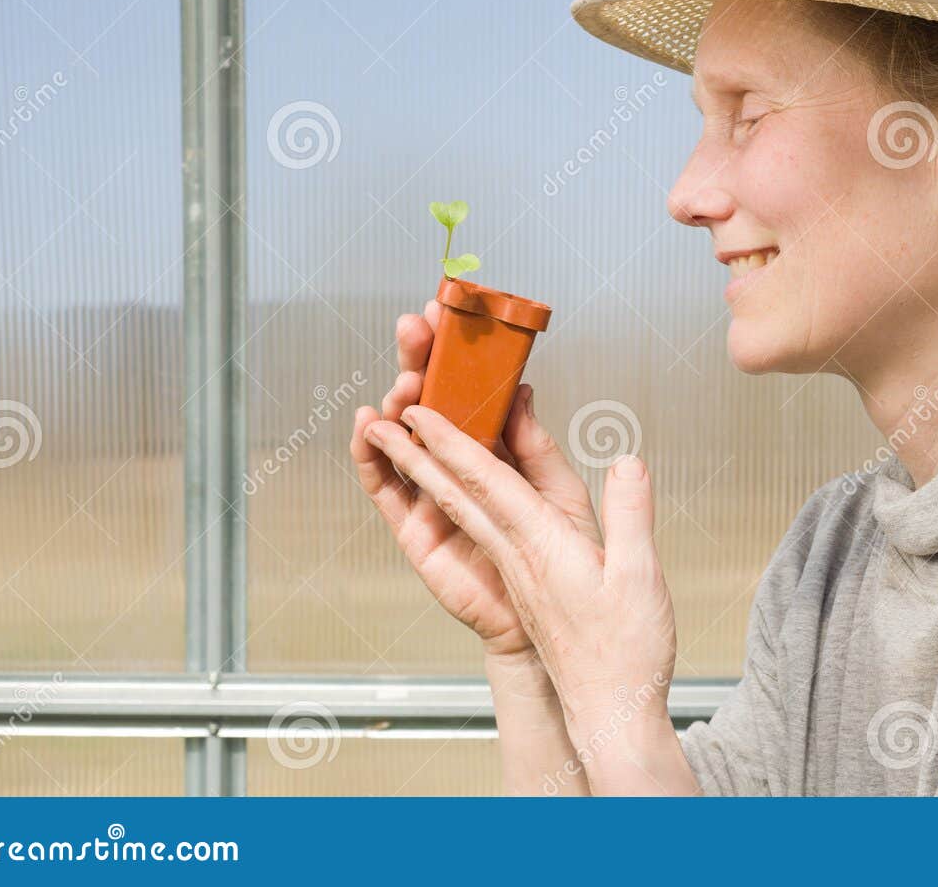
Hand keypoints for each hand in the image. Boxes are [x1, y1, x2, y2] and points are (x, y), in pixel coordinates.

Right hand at [349, 303, 600, 660]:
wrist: (558, 626)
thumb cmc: (568, 563)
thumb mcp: (563, 496)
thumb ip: (538, 446)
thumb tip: (520, 391)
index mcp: (501, 451)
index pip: (471, 390)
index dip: (456, 353)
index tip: (448, 312)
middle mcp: (461, 468)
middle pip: (431, 404)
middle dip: (420, 361)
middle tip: (416, 328)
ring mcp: (434, 496)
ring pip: (404, 438)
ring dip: (397, 402)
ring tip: (402, 379)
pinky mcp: (416, 531)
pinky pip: (386, 489)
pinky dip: (372, 457)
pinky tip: (369, 427)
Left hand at [360, 406, 676, 739]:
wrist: (611, 710)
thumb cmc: (626, 650)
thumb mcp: (639, 575)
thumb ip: (630, 513)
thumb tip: (627, 461)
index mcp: (541, 549)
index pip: (485, 483)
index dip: (450, 443)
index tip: (419, 413)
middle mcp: (516, 557)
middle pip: (455, 494)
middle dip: (415, 454)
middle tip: (381, 420)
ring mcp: (514, 570)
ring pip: (461, 511)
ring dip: (426, 474)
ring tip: (397, 444)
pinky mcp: (521, 582)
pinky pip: (482, 528)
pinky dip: (459, 498)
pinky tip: (456, 489)